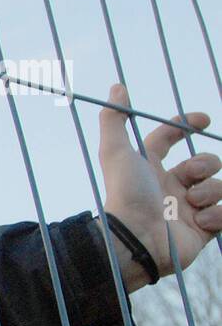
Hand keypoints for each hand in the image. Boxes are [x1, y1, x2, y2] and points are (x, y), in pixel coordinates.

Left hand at [99, 84, 221, 291]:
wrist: (136, 239)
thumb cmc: (125, 195)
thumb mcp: (116, 153)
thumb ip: (114, 119)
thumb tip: (117, 86)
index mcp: (151, 167)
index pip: (171, 138)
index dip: (187, 124)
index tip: (204, 119)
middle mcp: (171, 186)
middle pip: (206, 161)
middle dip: (203, 164)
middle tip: (188, 177)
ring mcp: (189, 208)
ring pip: (220, 185)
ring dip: (209, 191)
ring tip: (191, 204)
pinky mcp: (204, 230)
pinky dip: (217, 214)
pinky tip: (199, 222)